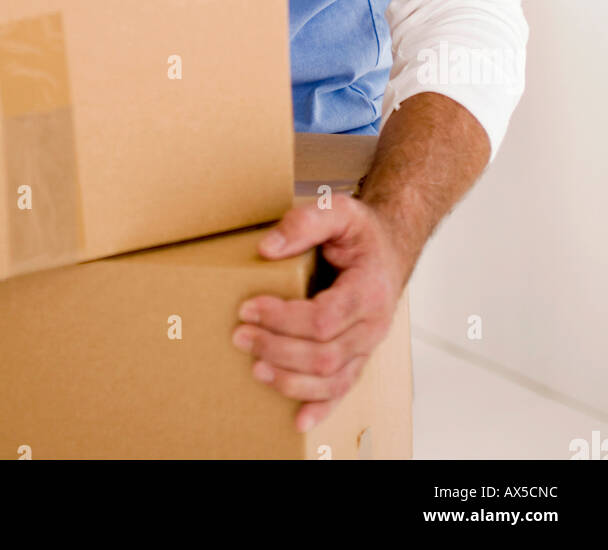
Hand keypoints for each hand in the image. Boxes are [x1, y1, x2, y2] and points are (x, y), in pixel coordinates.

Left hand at [231, 194, 409, 431]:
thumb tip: (266, 248)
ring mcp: (368, 345)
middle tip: (240, 334)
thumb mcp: (337, 209)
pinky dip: (321, 407)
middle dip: (277, 348)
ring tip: (255, 368)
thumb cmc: (362, 232)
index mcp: (369, 289)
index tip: (248, 307)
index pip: (323, 318)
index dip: (283, 318)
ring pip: (332, 379)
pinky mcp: (359, 356)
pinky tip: (299, 420)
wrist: (389, 246)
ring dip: (290, 380)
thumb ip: (304, 222)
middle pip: (324, 354)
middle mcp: (374, 324)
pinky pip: (344, 389)